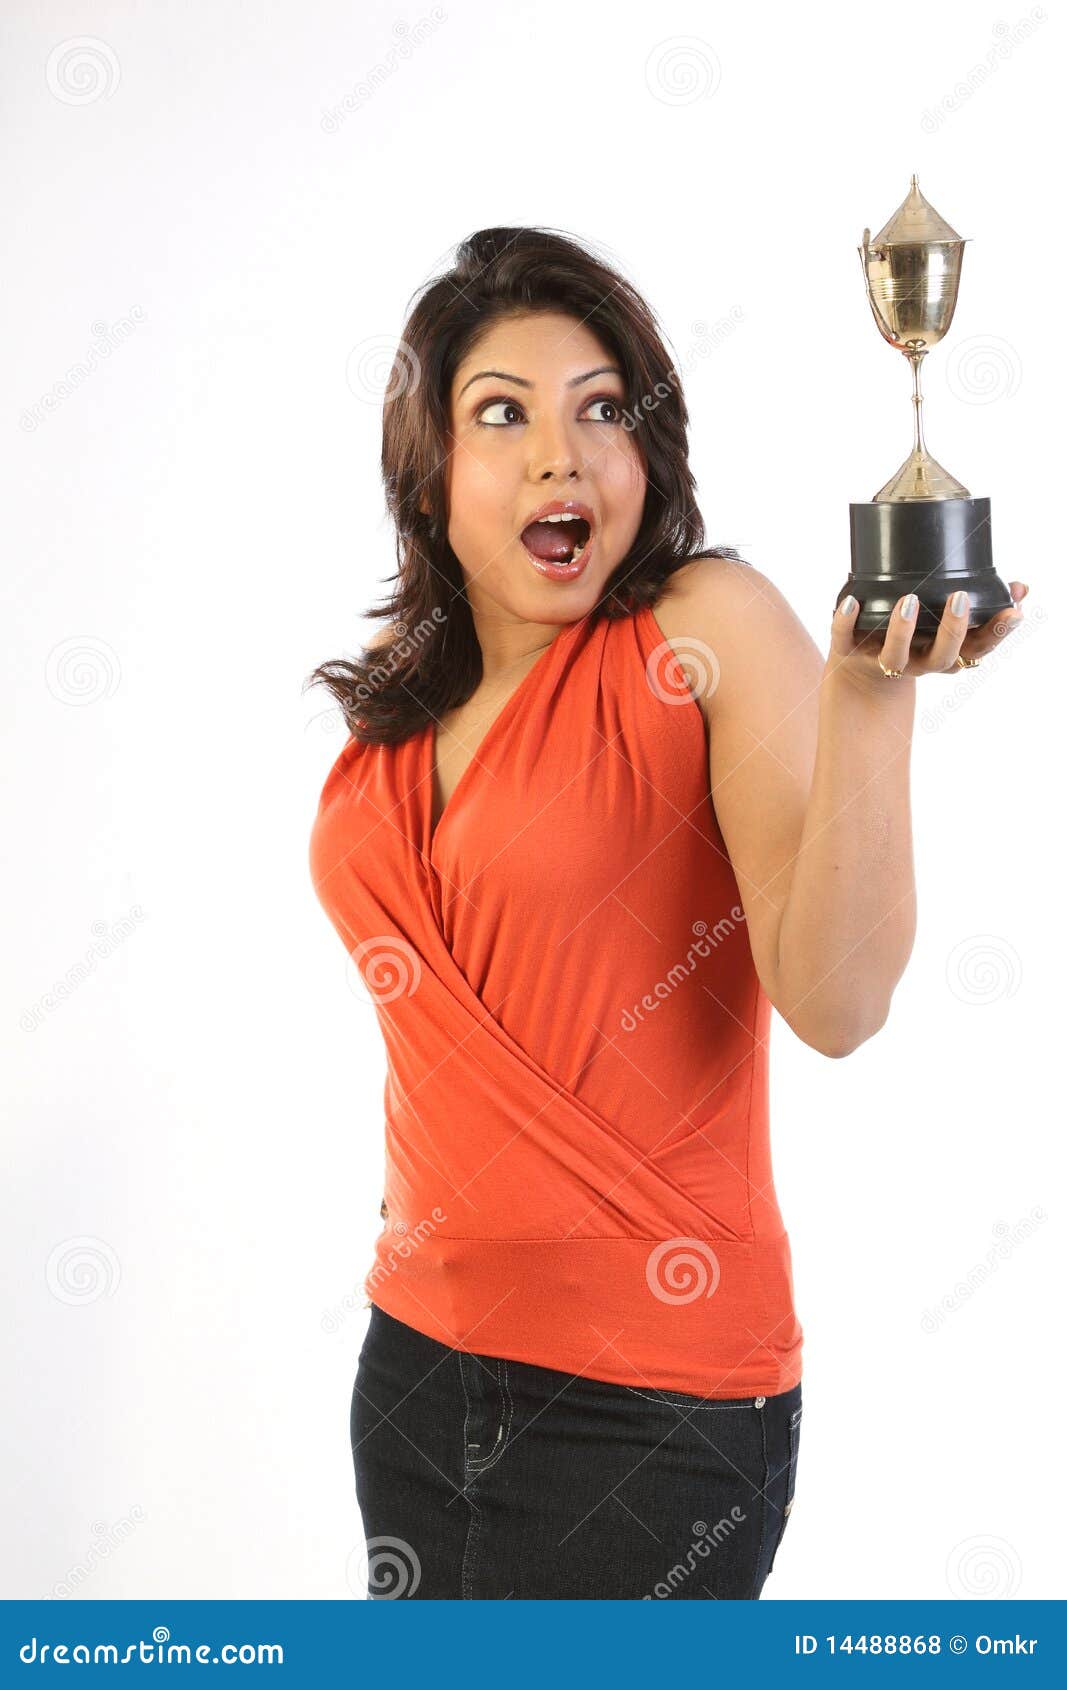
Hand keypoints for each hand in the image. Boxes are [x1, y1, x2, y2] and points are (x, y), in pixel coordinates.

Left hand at [829, 583, 1028, 693]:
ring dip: (903, 629)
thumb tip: (1022, 588)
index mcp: (946, 654)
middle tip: (961, 597)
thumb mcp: (948, 625)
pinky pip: (845, 641)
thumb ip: (984, 606)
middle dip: (954, 629)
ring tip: (909, 599)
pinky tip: (850, 602)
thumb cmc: (915, 639)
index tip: (1012, 610)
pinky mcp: (850, 655)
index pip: (979, 648)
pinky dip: (845, 622)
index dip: (997, 633)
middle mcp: (919, 662)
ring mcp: (884, 661)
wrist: (862, 674)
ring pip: (896, 656)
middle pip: (943, 657)